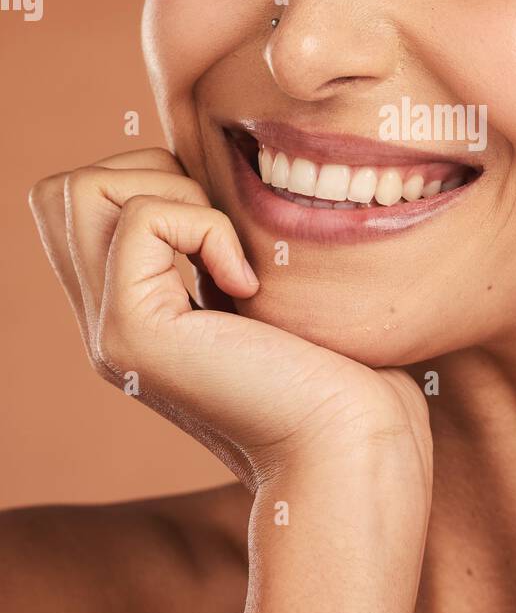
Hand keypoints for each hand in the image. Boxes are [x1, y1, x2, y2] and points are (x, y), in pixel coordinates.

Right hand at [28, 148, 432, 497]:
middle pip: (65, 190)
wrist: (353, 448)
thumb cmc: (343, 371)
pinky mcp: (133, 334)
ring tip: (229, 256)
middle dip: (148, 172)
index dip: (150, 179)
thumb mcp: (270, 287)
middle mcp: (105, 322)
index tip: (224, 230)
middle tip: (219, 232)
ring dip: (172, 192)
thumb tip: (214, 163)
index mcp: (133, 310)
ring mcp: (110, 332)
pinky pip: (139, 219)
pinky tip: (249, 287)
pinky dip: (205, 226)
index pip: (81, 201)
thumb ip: (222, 242)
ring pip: (81, 190)